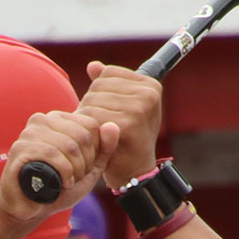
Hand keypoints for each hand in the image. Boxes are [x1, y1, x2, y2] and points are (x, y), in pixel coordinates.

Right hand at [0, 107, 117, 227]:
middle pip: (82, 136)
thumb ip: (104, 149)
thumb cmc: (58, 187)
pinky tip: (61, 184)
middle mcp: (43, 120)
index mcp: (59, 119)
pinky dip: (63, 172)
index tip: (83, 169)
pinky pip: (52, 154)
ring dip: (74, 171)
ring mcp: (29, 133)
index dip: (94, 152)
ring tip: (67, 182)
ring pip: (69, 146)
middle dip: (84, 164)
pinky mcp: (20, 149)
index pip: (91, 125)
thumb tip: (113, 126)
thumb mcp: (89, 169)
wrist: (28, 208)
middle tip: (75, 178)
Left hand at [77, 62, 163, 189]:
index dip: (100, 91)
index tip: (110, 109)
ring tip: (101, 132)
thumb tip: (93, 66)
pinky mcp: (126, 123)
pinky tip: (97, 139)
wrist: (134, 171)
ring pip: (92, 100)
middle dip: (92, 104)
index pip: (108, 73)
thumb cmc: (130, 138)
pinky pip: (92, 116)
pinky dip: (88, 128)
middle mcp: (147, 94)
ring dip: (87, 117)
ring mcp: (138, 108)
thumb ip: (111, 84)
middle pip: (98, 86)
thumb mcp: (126, 107)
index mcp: (150, 85)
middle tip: (102, 124)